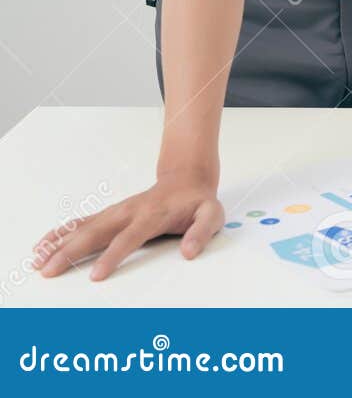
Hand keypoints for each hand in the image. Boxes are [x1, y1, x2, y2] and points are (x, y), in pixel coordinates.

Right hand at [32, 167, 224, 282]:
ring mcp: (116, 211)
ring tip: (37, 260)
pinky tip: (42, 245)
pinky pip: (81, 222)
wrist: (187, 180)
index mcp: (153, 215)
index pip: (130, 237)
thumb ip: (202, 232)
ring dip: (58, 243)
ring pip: (83, 227)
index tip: (96, 275)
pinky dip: (60, 233)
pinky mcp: (109, 213)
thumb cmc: (197, 203)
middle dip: (71, 251)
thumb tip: (190, 252)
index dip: (113, 256)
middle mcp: (129, 211)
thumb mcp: (211, 215)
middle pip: (96, 232)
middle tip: (50, 271)